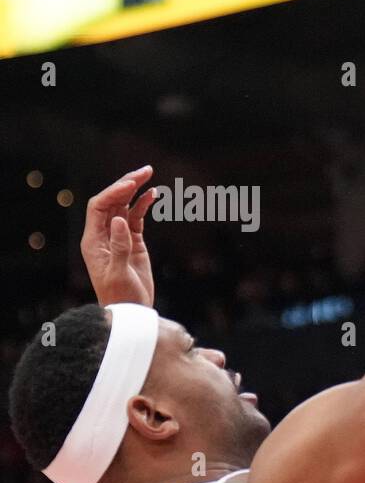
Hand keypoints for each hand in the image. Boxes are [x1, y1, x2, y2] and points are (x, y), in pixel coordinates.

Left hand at [80, 166, 157, 306]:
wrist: (132, 311)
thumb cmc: (121, 297)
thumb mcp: (118, 274)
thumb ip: (118, 247)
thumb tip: (119, 219)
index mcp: (94, 241)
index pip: (99, 206)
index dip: (114, 192)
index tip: (132, 184)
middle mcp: (103, 235)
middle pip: (111, 201)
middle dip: (126, 184)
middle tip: (145, 170)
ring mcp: (119, 237)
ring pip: (124, 206)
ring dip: (135, 190)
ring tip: (149, 175)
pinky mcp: (134, 242)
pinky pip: (136, 218)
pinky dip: (143, 205)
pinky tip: (153, 195)